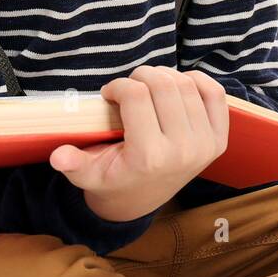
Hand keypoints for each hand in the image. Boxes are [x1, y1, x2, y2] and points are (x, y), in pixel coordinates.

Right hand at [49, 66, 229, 222]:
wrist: (141, 200)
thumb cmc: (112, 179)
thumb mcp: (88, 175)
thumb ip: (73, 164)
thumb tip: (58, 155)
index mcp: (148, 157)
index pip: (136, 95)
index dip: (118, 86)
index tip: (109, 93)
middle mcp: (182, 151)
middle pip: (164, 85)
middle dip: (141, 76)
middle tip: (129, 87)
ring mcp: (205, 145)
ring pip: (186, 85)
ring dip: (165, 77)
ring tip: (148, 87)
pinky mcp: (219, 140)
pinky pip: (214, 94)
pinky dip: (196, 81)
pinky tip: (177, 86)